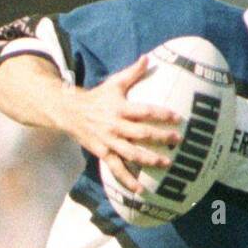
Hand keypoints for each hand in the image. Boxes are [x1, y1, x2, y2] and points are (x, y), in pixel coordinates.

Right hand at [60, 55, 181, 193]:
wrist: (70, 112)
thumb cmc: (97, 97)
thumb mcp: (113, 84)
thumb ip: (132, 73)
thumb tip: (148, 58)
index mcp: (120, 107)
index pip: (144, 110)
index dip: (160, 114)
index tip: (177, 117)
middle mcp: (115, 125)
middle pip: (140, 133)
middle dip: (160, 137)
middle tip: (177, 140)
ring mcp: (109, 141)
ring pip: (131, 153)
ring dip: (149, 159)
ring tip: (166, 163)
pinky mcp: (103, 153)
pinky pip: (116, 169)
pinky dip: (128, 180)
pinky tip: (140, 190)